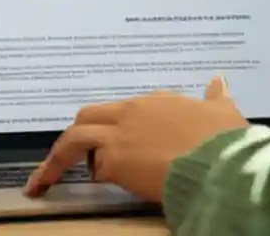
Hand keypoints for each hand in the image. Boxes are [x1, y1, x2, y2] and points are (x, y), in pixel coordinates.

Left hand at [25, 76, 248, 201]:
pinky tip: (87, 189)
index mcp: (155, 102)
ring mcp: (119, 138)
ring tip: (45, 178)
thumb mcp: (224, 111)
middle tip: (62, 153)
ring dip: (62, 157)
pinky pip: (96, 169)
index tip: (113, 137)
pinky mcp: (115, 164)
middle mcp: (131, 114)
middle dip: (75, 133)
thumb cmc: (224, 138)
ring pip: (77, 138)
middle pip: (88, 116)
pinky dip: (93, 177)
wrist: (220, 162)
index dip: (115, 124)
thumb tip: (219, 81)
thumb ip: (216, 97)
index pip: (122, 110)